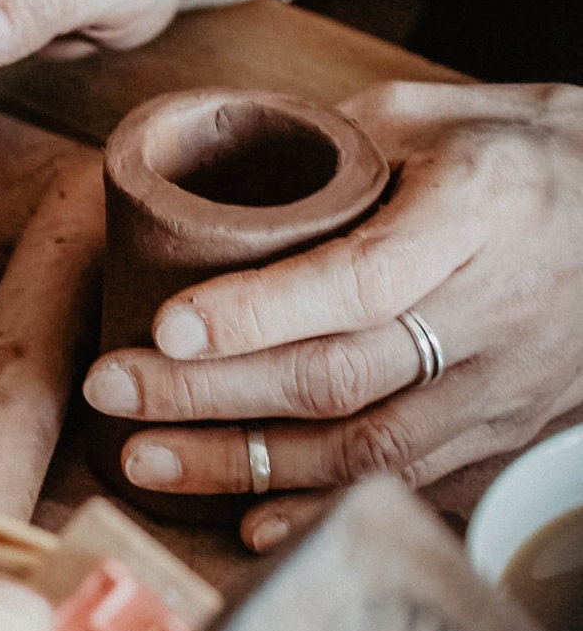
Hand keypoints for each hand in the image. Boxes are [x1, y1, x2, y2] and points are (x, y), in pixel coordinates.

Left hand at [83, 81, 582, 550]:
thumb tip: (209, 179)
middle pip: (341, 373)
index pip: (359, 279)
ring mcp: (512, 388)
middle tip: (111, 389)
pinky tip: (246, 518)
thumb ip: (329, 142)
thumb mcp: (434, 113)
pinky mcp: (514, 439)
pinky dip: (323, 507)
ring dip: (244, 462)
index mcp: (479, 212)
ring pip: (367, 447)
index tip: (168, 326)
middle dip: (210, 392)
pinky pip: (414, 489)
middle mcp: (499, 311)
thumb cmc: (519, 153)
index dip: (258, 312)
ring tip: (143, 458)